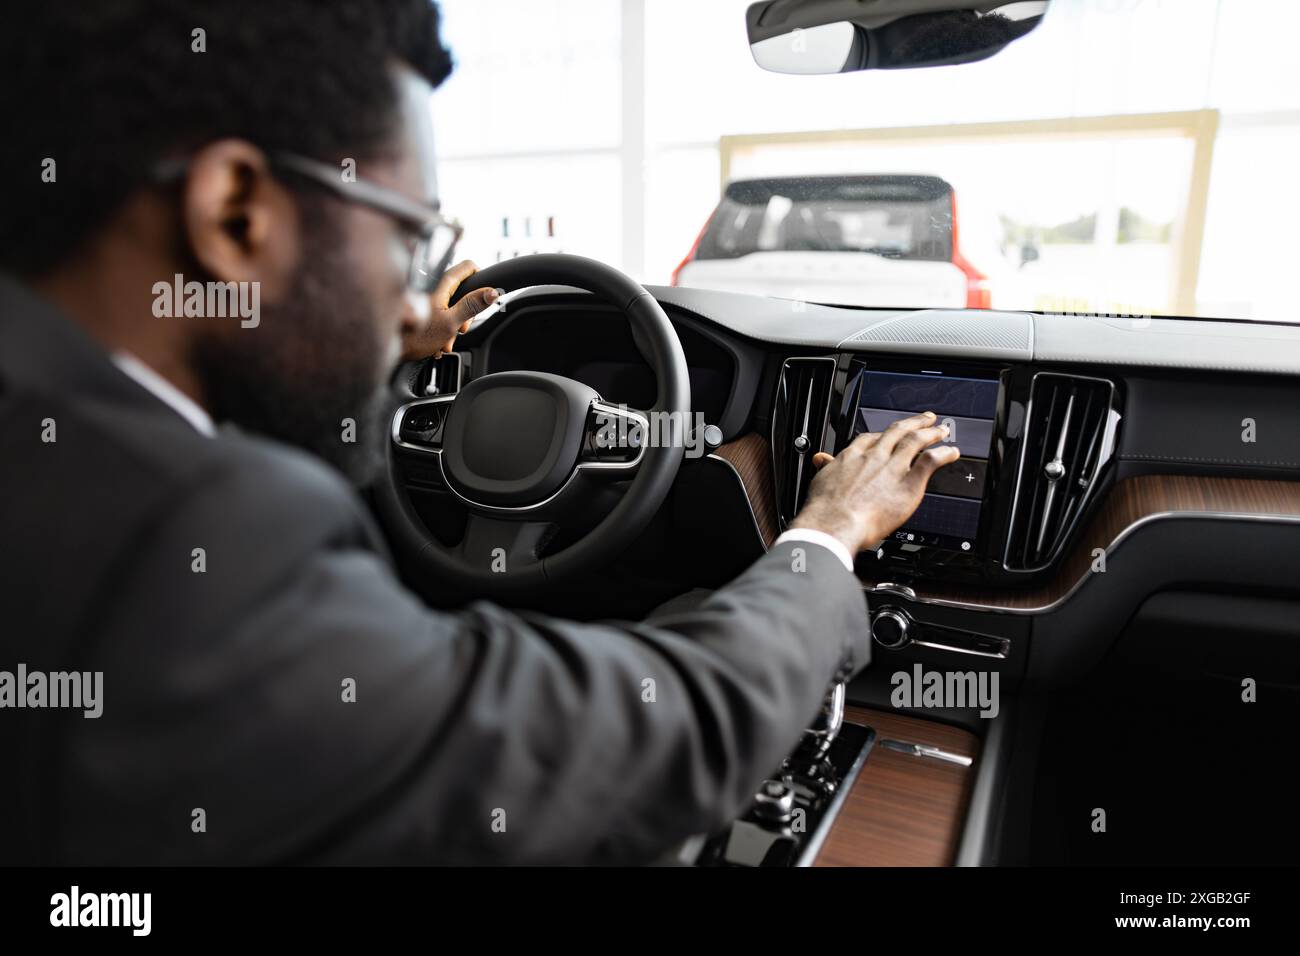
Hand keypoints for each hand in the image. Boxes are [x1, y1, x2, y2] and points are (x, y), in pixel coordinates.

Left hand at [400, 259, 499, 361]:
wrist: (390, 349)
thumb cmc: (414, 336)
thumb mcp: (451, 322)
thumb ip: (472, 305)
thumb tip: (492, 292)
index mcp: (442, 283)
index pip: (469, 267)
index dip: (480, 282)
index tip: (481, 299)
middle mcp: (434, 287)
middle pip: (464, 290)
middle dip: (466, 313)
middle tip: (460, 328)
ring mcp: (429, 298)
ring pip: (454, 306)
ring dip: (455, 325)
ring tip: (445, 340)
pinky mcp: (425, 310)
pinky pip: (443, 315)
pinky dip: (444, 329)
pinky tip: (438, 341)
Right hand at [789, 410, 959, 555]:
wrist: (836, 523)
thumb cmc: (826, 509)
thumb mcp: (820, 481)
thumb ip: (826, 467)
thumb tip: (821, 460)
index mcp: (853, 456)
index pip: (872, 437)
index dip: (884, 434)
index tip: (890, 434)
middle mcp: (875, 456)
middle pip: (898, 431)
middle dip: (914, 423)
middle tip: (925, 419)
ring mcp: (893, 467)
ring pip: (916, 441)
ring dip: (931, 433)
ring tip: (941, 430)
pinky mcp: (909, 482)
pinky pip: (931, 461)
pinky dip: (944, 454)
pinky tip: (951, 452)